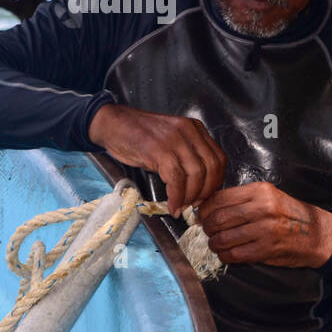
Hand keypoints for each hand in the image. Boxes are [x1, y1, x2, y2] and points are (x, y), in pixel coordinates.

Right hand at [87, 103, 226, 216]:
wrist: (112, 124)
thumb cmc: (138, 136)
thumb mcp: (170, 140)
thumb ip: (186, 156)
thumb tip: (198, 187)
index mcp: (194, 128)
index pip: (218, 158)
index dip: (215, 182)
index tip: (205, 196)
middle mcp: (188, 131)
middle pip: (211, 167)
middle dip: (205, 192)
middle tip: (194, 205)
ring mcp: (174, 139)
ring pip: (195, 174)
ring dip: (190, 197)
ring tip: (180, 207)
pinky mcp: (159, 149)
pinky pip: (176, 179)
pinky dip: (176, 197)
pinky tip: (171, 205)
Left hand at [196, 182, 331, 268]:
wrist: (316, 234)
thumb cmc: (289, 214)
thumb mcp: (268, 197)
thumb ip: (241, 199)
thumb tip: (207, 208)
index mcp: (260, 191)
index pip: (220, 198)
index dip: (205, 208)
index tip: (201, 214)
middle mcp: (262, 208)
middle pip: (218, 218)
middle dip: (207, 227)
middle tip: (206, 230)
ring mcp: (264, 229)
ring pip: (223, 238)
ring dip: (214, 243)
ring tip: (216, 243)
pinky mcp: (266, 249)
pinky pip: (234, 254)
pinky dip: (225, 255)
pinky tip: (226, 253)